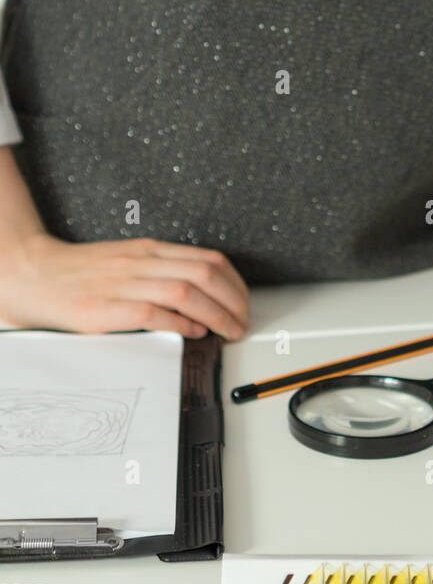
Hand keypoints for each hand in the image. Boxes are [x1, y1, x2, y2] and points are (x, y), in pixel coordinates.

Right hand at [0, 233, 249, 338]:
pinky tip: (193, 333)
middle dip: (234, 301)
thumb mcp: (129, 262)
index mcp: (151, 250)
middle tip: (243, 322)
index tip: (244, 303)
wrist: (37, 275)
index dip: (235, 284)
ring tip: (228, 331)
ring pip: (186, 292)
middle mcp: (143, 262)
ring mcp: (126, 284)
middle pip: (205, 275)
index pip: (209, 260)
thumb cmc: (83, 273)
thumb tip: (201, 296)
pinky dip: (180, 323)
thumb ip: (162, 272)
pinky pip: (154, 313)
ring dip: (216, 315)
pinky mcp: (108, 309)